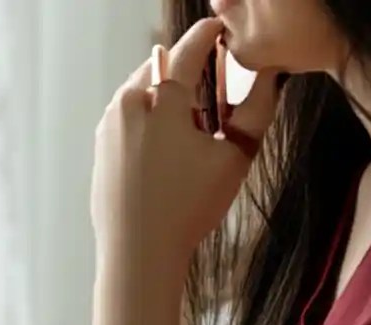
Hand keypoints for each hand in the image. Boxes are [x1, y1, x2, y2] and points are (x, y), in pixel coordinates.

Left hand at [90, 18, 282, 275]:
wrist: (138, 251)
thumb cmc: (188, 206)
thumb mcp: (234, 156)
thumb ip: (255, 108)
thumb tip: (270, 75)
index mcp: (159, 99)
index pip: (188, 50)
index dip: (208, 34)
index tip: (221, 28)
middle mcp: (126, 104)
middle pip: (161, 68)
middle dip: (188, 71)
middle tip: (216, 91)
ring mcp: (108, 125)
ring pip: (143, 92)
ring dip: (169, 96)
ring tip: (196, 126)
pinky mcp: (100, 146)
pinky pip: (129, 116)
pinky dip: (151, 118)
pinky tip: (170, 147)